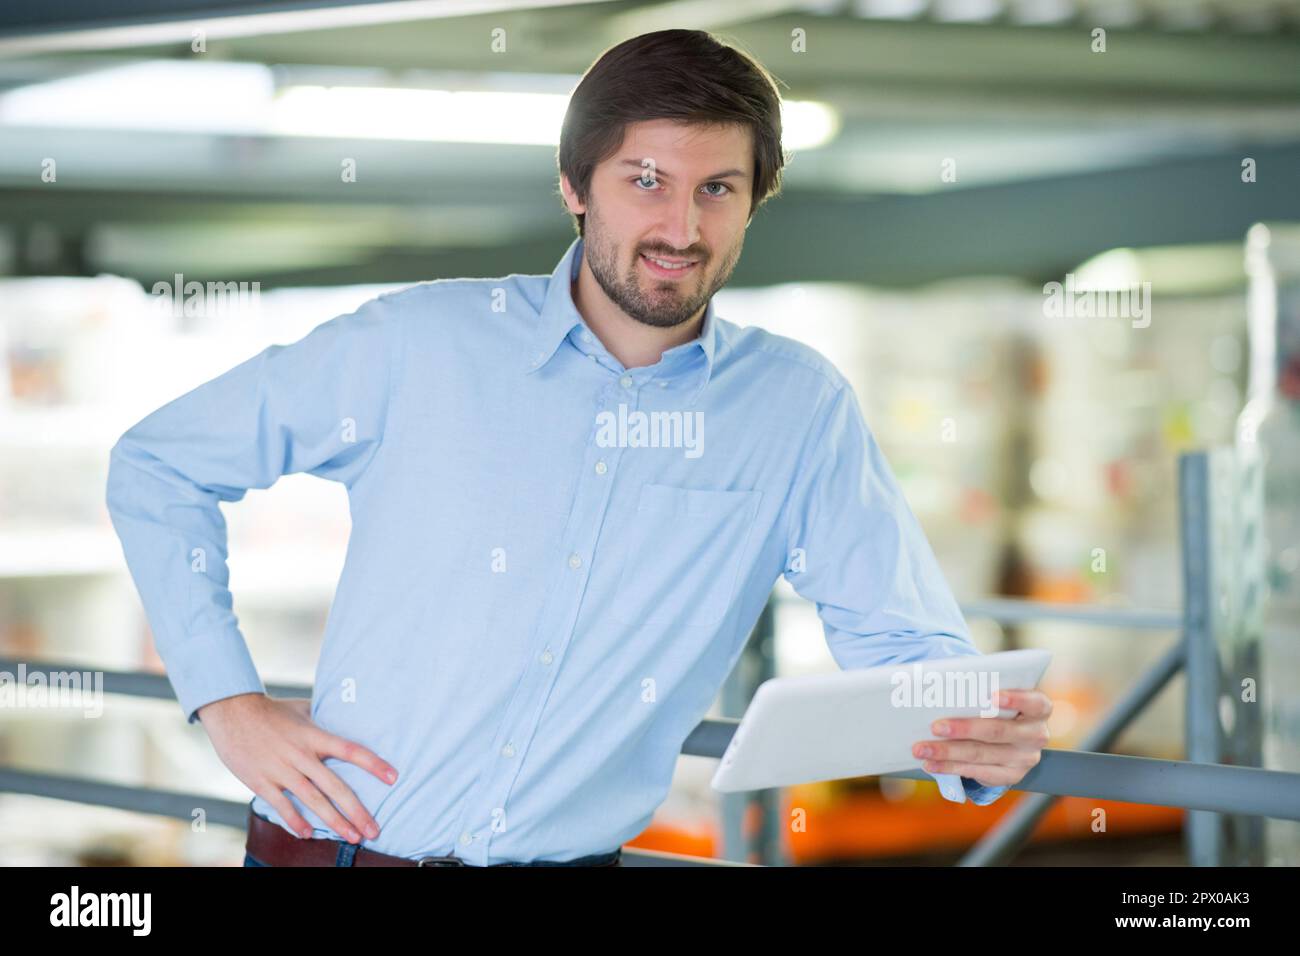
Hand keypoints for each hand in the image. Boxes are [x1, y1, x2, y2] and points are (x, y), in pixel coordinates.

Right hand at [197, 693, 397, 841]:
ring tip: (352, 837)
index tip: (393, 778)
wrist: (232, 711)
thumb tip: (346, 715)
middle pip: (336, 787)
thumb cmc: (271, 710)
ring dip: (334, 822)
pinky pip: (282, 806)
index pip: (351, 751)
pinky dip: (296, 821)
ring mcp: (281, 770)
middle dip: (357, 811)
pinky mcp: (261, 781)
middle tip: (374, 830)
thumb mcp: (303, 709)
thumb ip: (324, 718)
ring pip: (314, 801)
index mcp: (315, 736)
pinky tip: (309, 835)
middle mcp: (301, 755)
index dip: (374, 764)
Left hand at [911, 688, 1051, 789]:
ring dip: (947, 752)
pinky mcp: (1011, 776)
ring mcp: (1026, 758)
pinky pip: (977, 772)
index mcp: (1039, 708)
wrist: (1008, 736)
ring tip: (921, 748)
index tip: (991, 695)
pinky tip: (931, 764)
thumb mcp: (995, 694)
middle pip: (997, 731)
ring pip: (981, 754)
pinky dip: (950, 767)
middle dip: (963, 729)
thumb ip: (981, 690)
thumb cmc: (995, 705)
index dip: (1015, 699)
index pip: (1034, 702)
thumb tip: (941, 685)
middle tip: (935, 726)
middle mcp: (1037, 734)